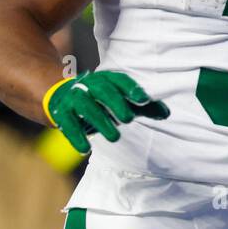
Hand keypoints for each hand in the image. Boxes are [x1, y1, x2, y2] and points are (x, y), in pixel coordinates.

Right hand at [44, 70, 168, 153]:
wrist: (63, 96)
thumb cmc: (102, 100)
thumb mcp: (122, 100)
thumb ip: (144, 106)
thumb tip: (166, 114)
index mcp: (107, 79)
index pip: (120, 80)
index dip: (131, 88)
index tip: (143, 99)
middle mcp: (89, 85)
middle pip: (103, 90)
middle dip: (115, 103)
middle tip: (128, 119)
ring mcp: (73, 98)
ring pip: (86, 107)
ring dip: (100, 122)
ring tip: (115, 138)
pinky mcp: (61, 113)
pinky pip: (68, 124)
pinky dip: (77, 137)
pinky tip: (85, 150)